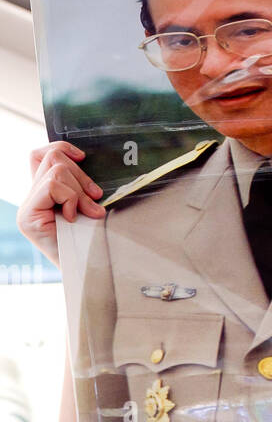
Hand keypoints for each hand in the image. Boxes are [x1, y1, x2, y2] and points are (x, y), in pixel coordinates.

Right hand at [17, 142, 104, 267]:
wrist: (85, 273)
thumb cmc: (90, 243)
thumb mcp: (88, 207)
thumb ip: (80, 187)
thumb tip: (84, 161)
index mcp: (42, 193)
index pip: (42, 155)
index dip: (62, 148)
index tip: (83, 158)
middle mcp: (30, 197)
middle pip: (52, 158)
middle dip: (81, 176)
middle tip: (94, 200)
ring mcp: (26, 206)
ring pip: (56, 170)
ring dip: (78, 190)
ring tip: (87, 212)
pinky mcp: (27, 215)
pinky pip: (54, 187)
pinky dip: (70, 199)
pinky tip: (72, 217)